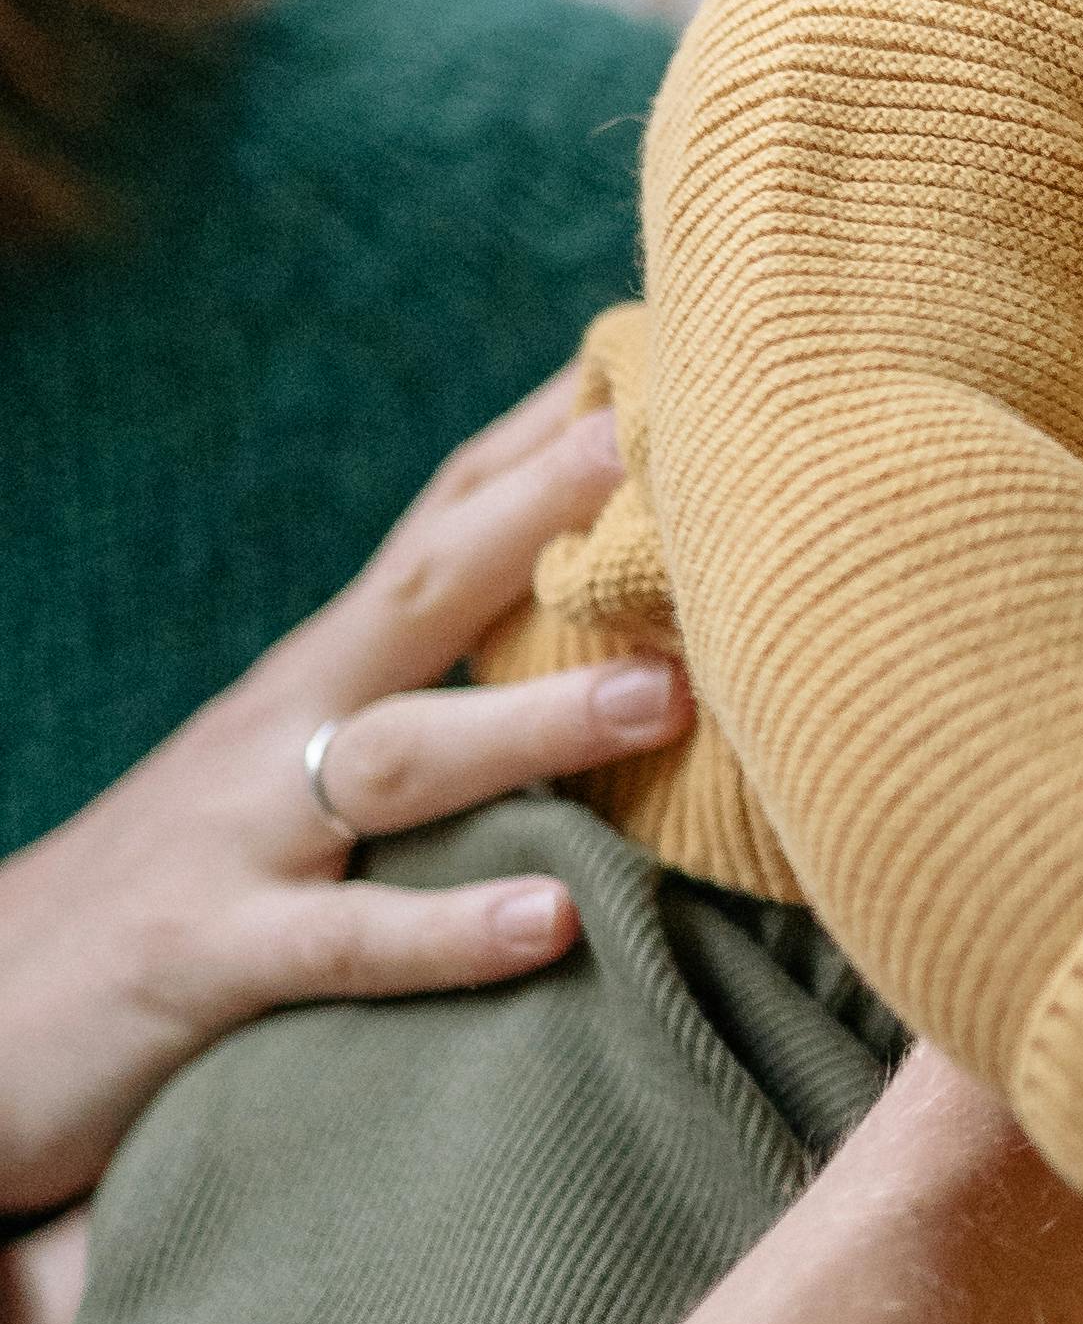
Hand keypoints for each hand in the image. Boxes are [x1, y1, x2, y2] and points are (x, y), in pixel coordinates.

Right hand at [0, 367, 696, 1219]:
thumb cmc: (169, 900)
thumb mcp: (288, 790)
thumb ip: (415, 727)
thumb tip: (593, 681)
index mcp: (310, 685)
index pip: (439, 534)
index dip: (540, 449)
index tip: (657, 360)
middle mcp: (279, 734)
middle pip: (425, 591)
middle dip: (543, 513)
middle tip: (673, 446)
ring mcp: (240, 842)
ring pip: (399, 760)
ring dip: (537, 721)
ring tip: (670, 695)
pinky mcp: (206, 963)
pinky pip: (343, 944)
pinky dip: (449, 931)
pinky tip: (554, 919)